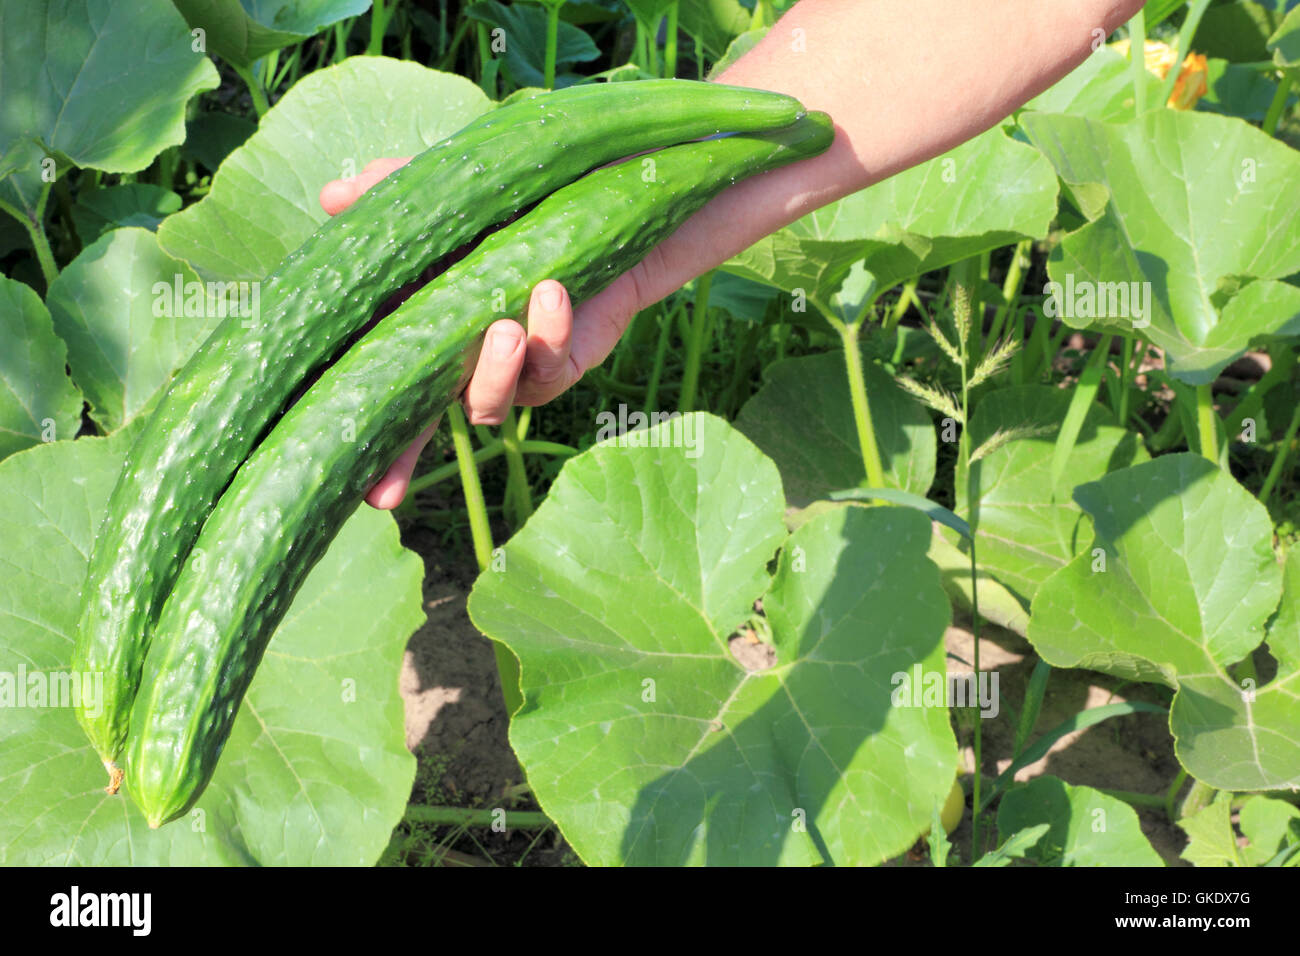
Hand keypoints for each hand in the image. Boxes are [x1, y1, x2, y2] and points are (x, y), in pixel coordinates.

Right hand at [321, 159, 641, 508]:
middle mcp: (455, 359)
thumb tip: (335, 195)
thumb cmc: (515, 199)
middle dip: (402, 459)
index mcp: (415, 324)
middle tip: (387, 491)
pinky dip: (548, 333)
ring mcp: (507, 369)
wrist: (605, 201)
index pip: (373, 381)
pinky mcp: (558, 365)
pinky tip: (550, 291)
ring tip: (504, 326)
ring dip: (491, 372)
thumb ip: (391, 192)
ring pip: (484, 404)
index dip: (357, 429)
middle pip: (418, 425)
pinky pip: (546, 370)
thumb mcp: (447, 193)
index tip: (337, 475)